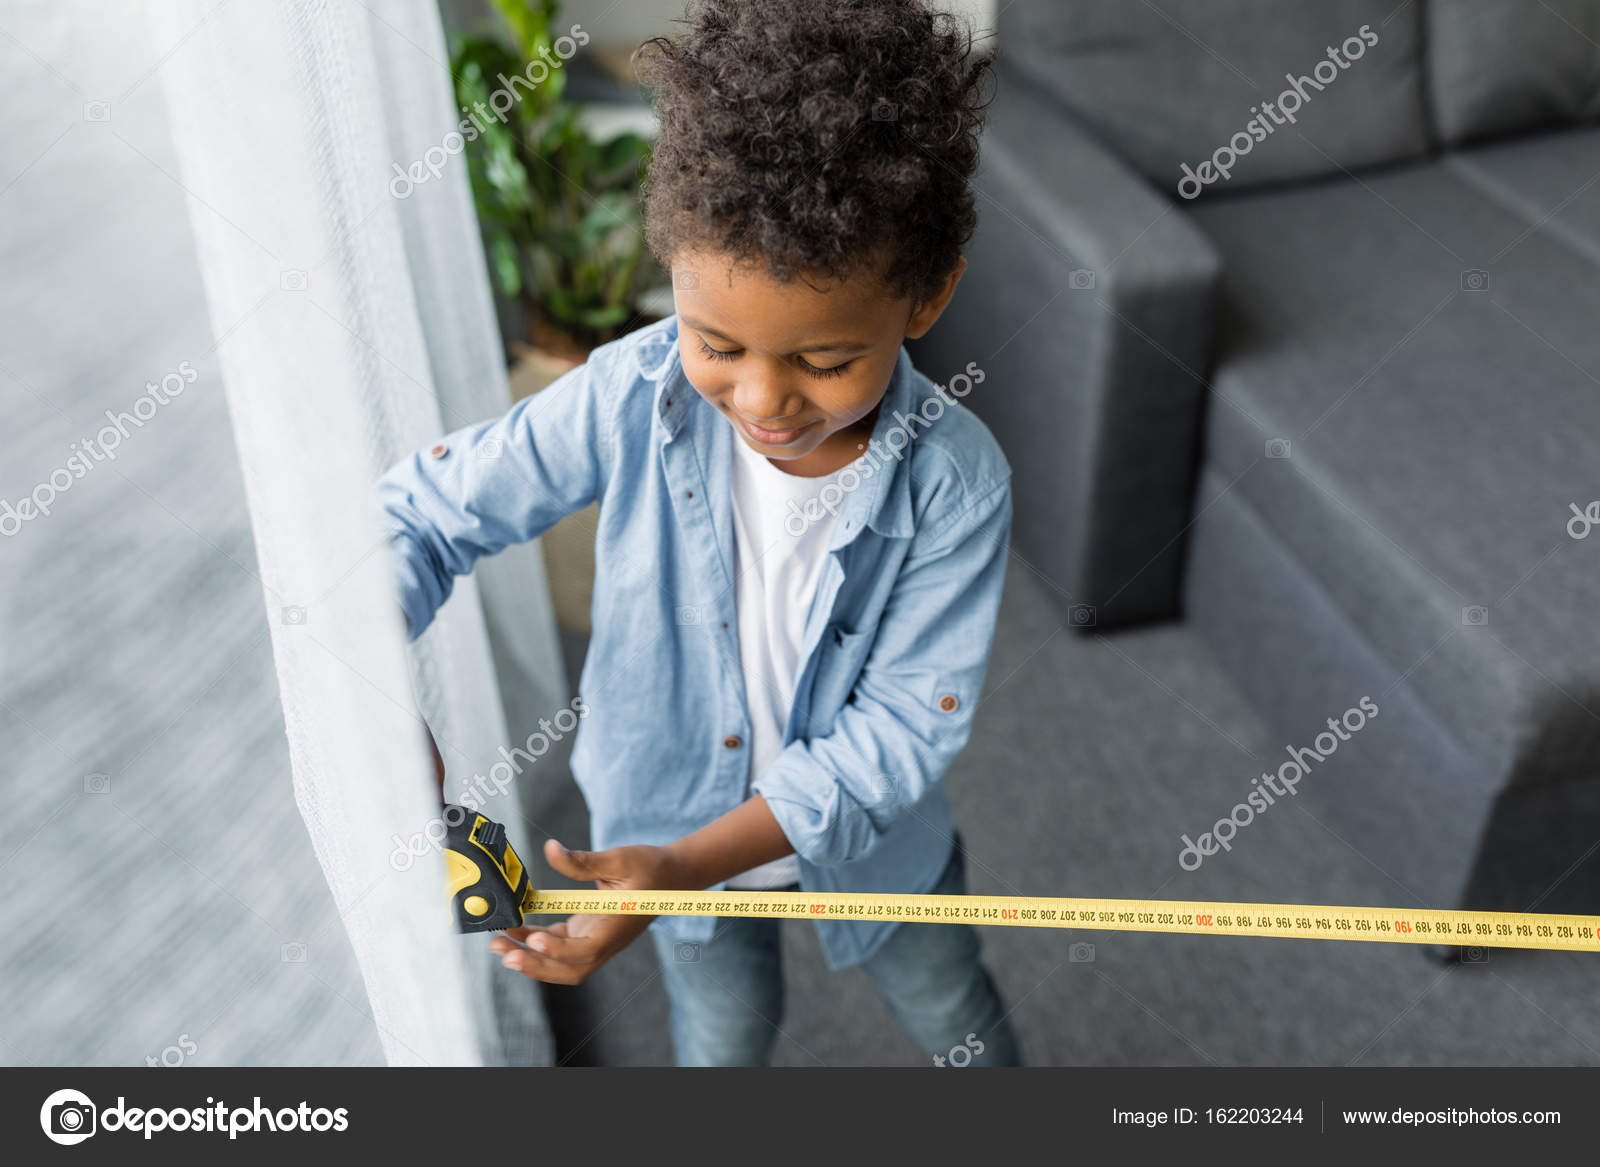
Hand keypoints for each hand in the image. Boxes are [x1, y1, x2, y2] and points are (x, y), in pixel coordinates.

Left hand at [487, 839, 680, 984]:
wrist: (671, 877)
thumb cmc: (651, 868)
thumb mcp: (620, 858)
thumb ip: (583, 860)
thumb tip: (551, 850)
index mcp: (617, 928)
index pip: (587, 949)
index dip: (560, 950)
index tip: (536, 939)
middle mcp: (606, 942)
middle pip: (568, 969)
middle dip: (535, 965)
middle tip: (504, 951)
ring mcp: (596, 940)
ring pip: (560, 963)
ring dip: (530, 957)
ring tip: (499, 945)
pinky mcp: (588, 932)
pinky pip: (559, 945)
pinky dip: (536, 943)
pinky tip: (515, 932)